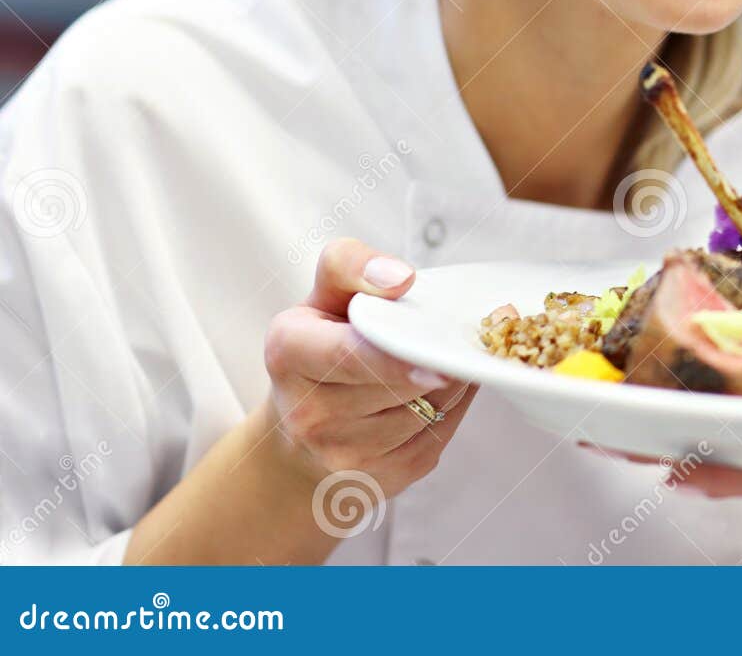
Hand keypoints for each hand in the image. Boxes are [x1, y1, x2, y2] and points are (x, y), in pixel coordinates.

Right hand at [262, 238, 477, 494]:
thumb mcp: (324, 295)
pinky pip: (439, 436)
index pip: (348, 355)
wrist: (297, 435)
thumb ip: (353, 265)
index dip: (395, 357)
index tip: (432, 350)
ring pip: (427, 411)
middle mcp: (307, 413)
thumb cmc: (321, 347)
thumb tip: (400, 278)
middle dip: (436, 359)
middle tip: (450, 338)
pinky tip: (436, 394)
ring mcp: (342, 454)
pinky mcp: (380, 479)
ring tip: (437, 362)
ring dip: (451, 383)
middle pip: (400, 384)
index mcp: (289, 353)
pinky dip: (451, 410)